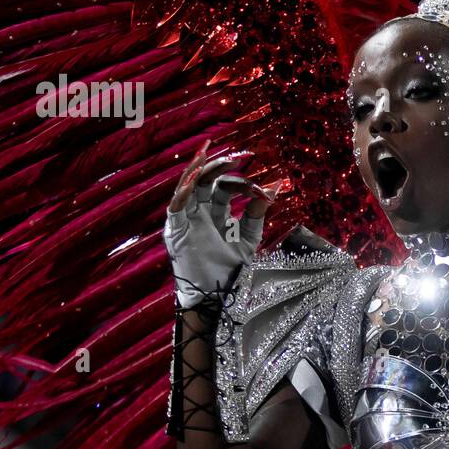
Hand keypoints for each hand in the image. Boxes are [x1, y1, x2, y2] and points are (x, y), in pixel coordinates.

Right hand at [164, 139, 278, 307]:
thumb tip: (273, 188)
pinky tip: (193, 182)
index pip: (224, 188)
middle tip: (236, 156)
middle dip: (218, 167)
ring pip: (187, 188)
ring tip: (208, 155)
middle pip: (204, 182)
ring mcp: (185, 220)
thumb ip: (257, 213)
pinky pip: (176, 208)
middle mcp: (198, 212)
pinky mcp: (175, 231)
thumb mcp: (248, 236)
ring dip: (197, 171)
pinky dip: (183, 194)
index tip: (261, 188)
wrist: (216, 294)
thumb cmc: (229, 267)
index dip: (242, 184)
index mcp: (214, 212)